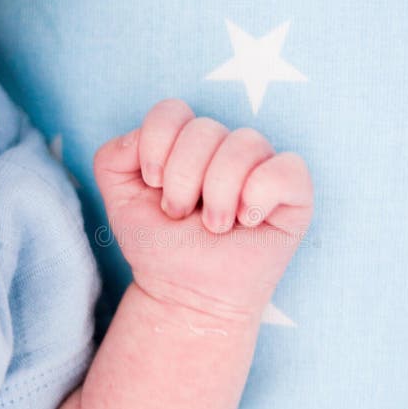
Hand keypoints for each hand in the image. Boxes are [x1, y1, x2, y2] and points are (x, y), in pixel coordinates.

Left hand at [93, 99, 313, 319]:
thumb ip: (113, 158)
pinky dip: (260, 195)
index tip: (155, 188)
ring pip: (244, 143)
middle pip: (204, 129)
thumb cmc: (161, 248)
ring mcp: (262, 167)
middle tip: (184, 217)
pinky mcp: (294, 193)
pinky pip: (287, 168)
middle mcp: (226, 148)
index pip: (172, 112)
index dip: (157, 148)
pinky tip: (248, 221)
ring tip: (215, 226)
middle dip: (183, 181)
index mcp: (187, 142)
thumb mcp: (119, 201)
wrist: (187, 296)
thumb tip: (143, 138)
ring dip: (219, 194)